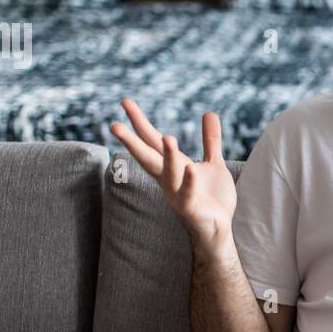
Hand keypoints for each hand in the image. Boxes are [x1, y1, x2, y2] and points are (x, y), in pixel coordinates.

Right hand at [110, 98, 236, 247]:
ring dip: (168, 156)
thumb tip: (209, 112)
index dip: (139, 122)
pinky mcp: (190, 208)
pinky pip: (188, 194)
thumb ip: (210, 140)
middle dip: (132, 141)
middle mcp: (169, 179)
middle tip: (114, 125)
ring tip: (169, 137)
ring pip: (169, 174)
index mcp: (173, 165)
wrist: (218, 230)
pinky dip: (189, 182)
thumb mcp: (213, 163)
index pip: (152, 140)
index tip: (124, 102)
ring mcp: (177, 194)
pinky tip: (192, 168)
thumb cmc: (212, 198)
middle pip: (147, 156)